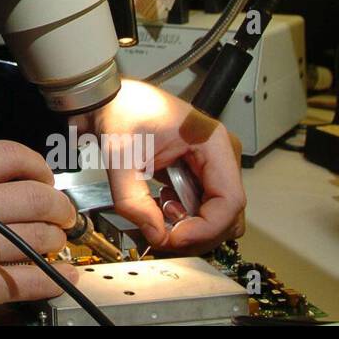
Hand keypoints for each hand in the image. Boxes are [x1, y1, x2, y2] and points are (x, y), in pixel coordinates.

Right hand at [0, 140, 80, 324]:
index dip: (38, 165)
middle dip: (60, 205)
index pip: (9, 155)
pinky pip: (34, 281)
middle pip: (36, 197)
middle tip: (63, 212)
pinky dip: (56, 278)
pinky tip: (62, 274)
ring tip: (55, 241)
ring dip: (57, 240)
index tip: (44, 177)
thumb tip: (2, 173)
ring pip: (41, 238)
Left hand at [75, 79, 245, 253]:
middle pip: (229, 213)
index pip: (230, 200)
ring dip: (190, 226)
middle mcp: (220, 155)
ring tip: (159, 211)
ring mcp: (212, 165)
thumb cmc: (121, 111)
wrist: (108, 100)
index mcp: (212, 143)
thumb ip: (133, 199)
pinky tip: (161, 203)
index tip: (175, 238)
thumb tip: (155, 234)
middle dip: (198, 232)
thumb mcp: (121, 156)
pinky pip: (202, 208)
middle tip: (164, 234)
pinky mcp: (199, 173)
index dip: (205, 228)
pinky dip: (184, 217)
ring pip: (217, 215)